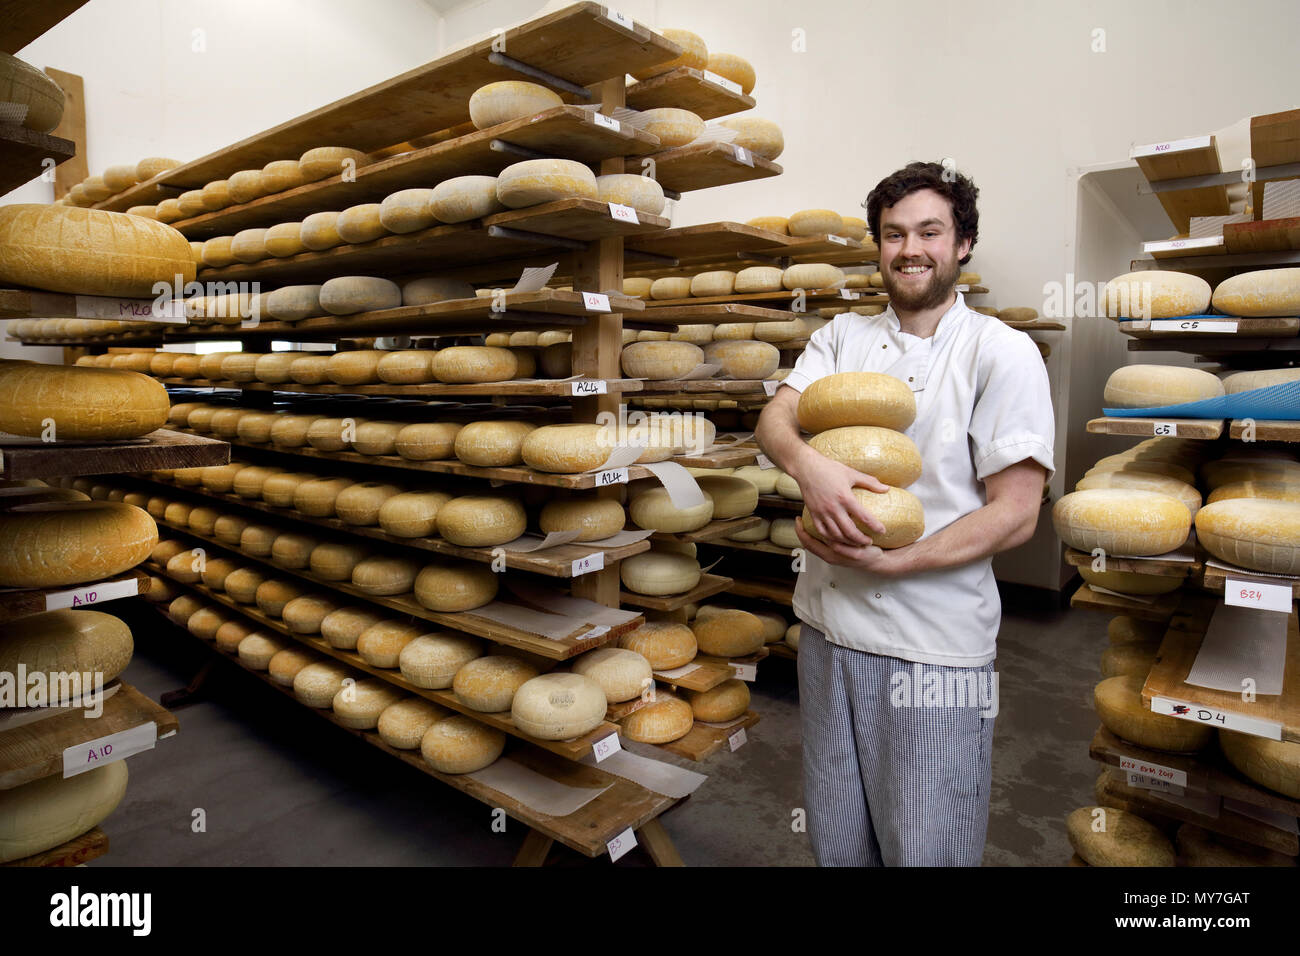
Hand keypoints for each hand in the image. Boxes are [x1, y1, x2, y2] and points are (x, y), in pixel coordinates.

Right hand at [791, 451, 888, 546]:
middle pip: (850, 531)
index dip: (874, 526)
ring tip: (856, 543)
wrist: (806, 467)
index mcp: (845, 497)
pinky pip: (822, 532)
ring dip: (848, 542)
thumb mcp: (852, 473)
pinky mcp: (813, 514)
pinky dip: (831, 539)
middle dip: (861, 539)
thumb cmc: (829, 468)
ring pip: (836, 535)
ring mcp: (822, 512)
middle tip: (869, 541)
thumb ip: (870, 482)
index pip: (863, 516)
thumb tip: (887, 489)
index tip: (882, 531)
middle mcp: (833, 507)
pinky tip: (838, 539)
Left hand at [795, 517, 909, 574]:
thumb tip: (834, 545)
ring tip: (805, 519)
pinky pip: (821, 542)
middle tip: (798, 517)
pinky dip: (816, 534)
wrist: (877, 562)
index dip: (801, 532)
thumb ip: (845, 550)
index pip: (810, 543)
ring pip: (814, 542)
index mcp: (831, 555)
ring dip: (808, 532)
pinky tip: (818, 524)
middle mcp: (828, 556)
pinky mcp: (836, 551)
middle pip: (808, 543)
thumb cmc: (868, 555)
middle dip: (801, 531)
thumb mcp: (857, 554)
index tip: (798, 520)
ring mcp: (831, 554)